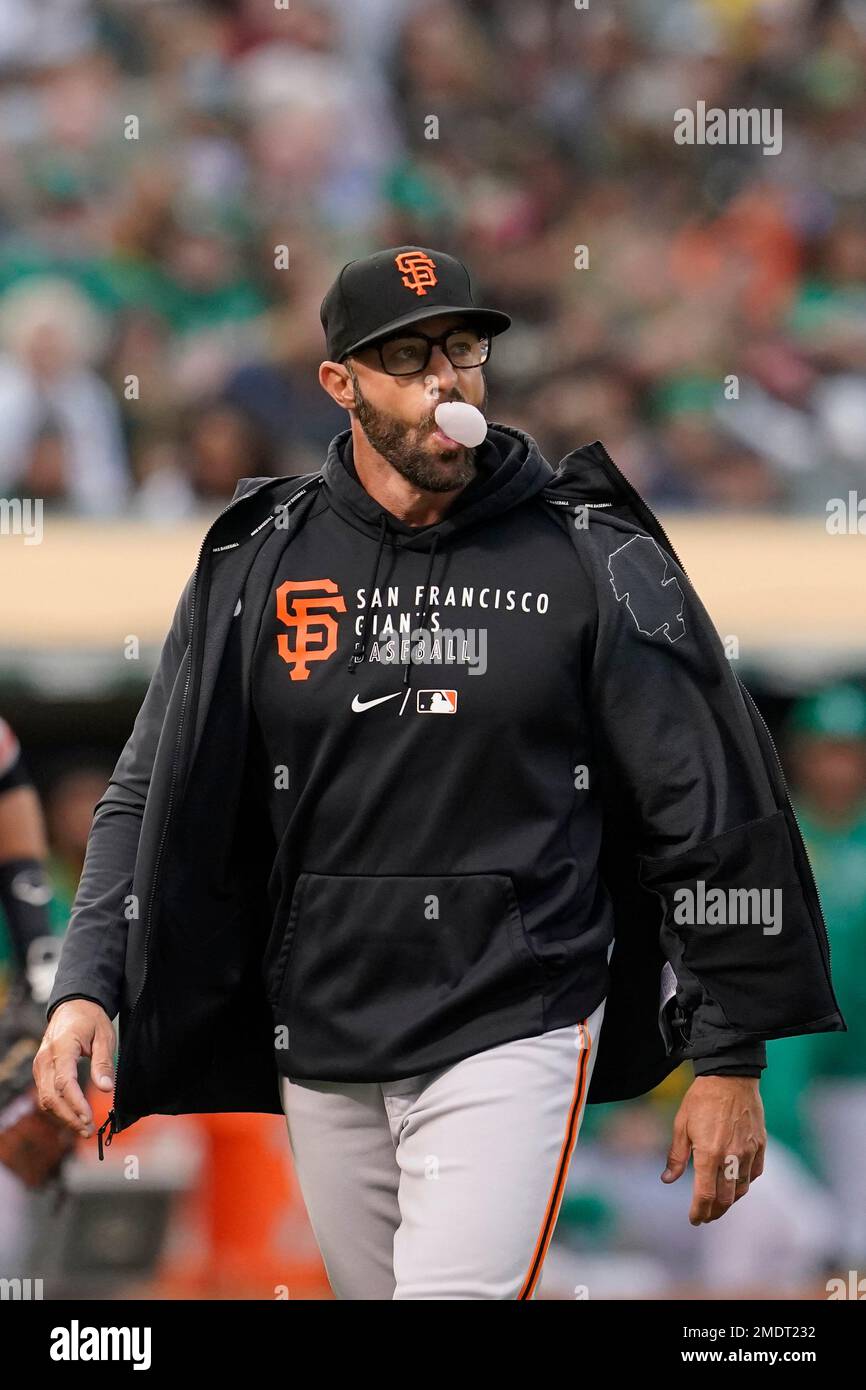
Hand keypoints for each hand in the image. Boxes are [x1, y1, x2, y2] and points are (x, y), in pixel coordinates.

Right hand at [32, 1000, 115, 1138]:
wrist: (72, 1006)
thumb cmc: (90, 1019)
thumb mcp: (104, 1036)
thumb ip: (103, 1062)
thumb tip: (106, 1088)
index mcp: (61, 1047)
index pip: (64, 1082)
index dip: (75, 1103)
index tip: (88, 1118)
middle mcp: (45, 1059)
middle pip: (51, 1096)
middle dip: (69, 1117)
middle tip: (88, 1130)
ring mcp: (40, 1065)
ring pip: (46, 1099)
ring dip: (63, 1116)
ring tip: (84, 1128)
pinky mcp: (41, 1071)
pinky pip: (46, 1094)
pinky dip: (58, 1108)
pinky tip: (74, 1116)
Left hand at [660, 1075, 765, 1223]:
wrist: (730, 1076)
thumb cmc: (701, 1099)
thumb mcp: (681, 1125)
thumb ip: (676, 1156)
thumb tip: (667, 1179)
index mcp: (709, 1154)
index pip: (705, 1195)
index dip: (699, 1211)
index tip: (694, 1219)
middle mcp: (731, 1157)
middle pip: (725, 1198)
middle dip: (714, 1212)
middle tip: (705, 1216)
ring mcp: (748, 1152)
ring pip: (741, 1189)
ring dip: (729, 1200)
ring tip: (719, 1203)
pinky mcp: (760, 1145)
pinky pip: (754, 1173)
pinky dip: (744, 1183)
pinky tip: (736, 1183)